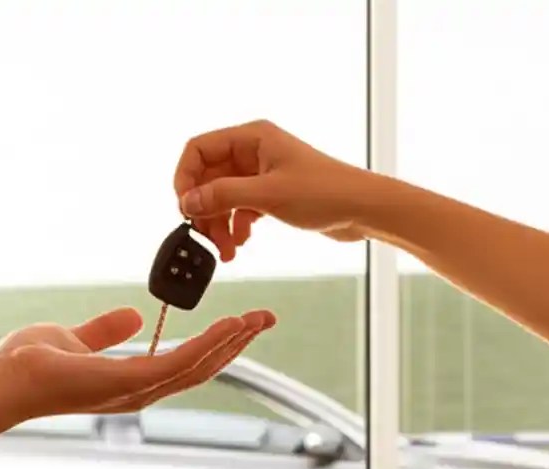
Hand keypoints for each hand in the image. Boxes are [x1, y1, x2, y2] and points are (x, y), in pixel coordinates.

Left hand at [0, 306, 275, 421]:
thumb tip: (132, 315)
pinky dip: (208, 345)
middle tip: (266, 319)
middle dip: (236, 344)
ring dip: (231, 343)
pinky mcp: (128, 382)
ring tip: (257, 320)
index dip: (216, 346)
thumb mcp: (76, 338)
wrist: (4, 379)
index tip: (241, 324)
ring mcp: (136, 391)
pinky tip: (229, 326)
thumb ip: (105, 330)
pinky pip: (179, 362)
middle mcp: (139, 392)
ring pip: (198, 367)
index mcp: (130, 381)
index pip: (184, 364)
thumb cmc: (28, 365)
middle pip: (201, 369)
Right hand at [174, 119, 375, 260]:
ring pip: (223, 196)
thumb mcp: (268, 195)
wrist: (364, 209)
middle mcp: (254, 151)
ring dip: (219, 224)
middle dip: (205, 209)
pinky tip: (241, 243)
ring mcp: (263, 173)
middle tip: (206, 238)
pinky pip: (240, 208)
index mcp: (252, 137)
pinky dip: (236, 226)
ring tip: (226, 251)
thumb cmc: (325, 192)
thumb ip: (224, 196)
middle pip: (208, 176)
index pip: (199, 148)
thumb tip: (188, 202)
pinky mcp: (272, 193)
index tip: (185, 208)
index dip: (185, 177)